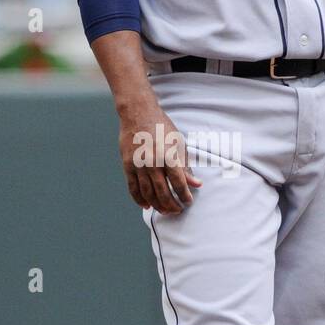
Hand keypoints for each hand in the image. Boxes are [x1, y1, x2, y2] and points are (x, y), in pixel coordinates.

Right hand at [118, 95, 201, 213]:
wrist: (137, 113)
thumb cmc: (161, 127)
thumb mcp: (178, 144)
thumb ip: (186, 166)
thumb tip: (196, 183)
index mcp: (168, 155)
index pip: (178, 182)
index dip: (184, 195)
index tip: (188, 202)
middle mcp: (153, 161)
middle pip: (163, 192)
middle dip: (172, 204)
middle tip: (177, 210)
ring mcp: (139, 164)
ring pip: (148, 193)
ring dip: (157, 205)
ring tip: (164, 211)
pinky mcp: (128, 165)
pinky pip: (133, 187)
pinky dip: (139, 199)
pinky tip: (146, 205)